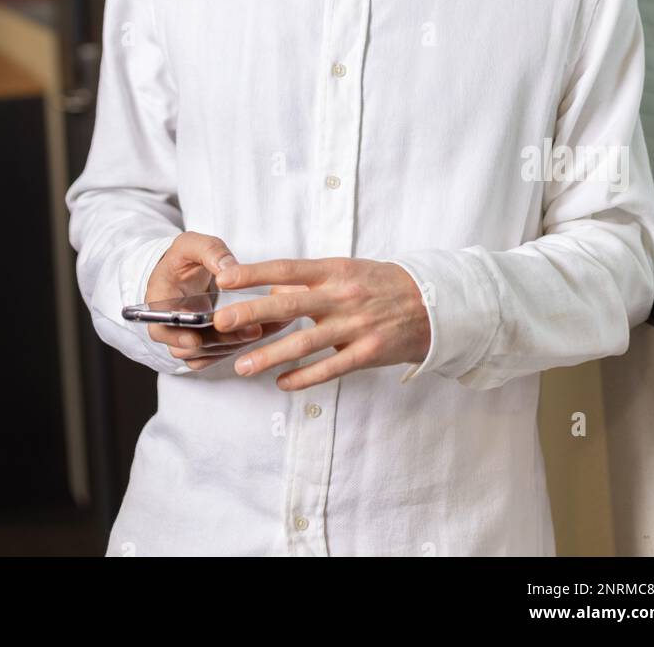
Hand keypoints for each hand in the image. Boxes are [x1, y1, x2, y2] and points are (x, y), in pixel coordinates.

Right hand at [143, 233, 294, 369]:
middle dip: (218, 341)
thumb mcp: (193, 244)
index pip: (159, 329)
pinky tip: (258, 334)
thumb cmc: (185, 257)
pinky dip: (235, 348)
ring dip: (231, 346)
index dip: (176, 337)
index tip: (196, 338)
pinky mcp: (202, 343)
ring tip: (259, 330)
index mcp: (159, 300)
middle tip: (249, 331)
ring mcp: (185, 337)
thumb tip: (228, 270)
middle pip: (187, 348)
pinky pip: (216, 355)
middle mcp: (170, 325)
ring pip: (205, 355)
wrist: (187, 270)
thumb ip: (210, 252)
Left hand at [213, 257, 431, 389]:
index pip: (286, 269)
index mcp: (334, 270)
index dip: (254, 273)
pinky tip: (282, 383)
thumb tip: (270, 291)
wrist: (433, 303)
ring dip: (271, 356)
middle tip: (220, 322)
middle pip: (289, 304)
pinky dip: (304, 377)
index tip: (224, 278)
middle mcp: (341, 295)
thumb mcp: (346, 271)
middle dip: (251, 313)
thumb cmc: (381, 284)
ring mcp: (355, 325)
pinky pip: (330, 368)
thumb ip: (309, 281)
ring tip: (243, 366)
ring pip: (305, 342)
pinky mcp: (367, 352)